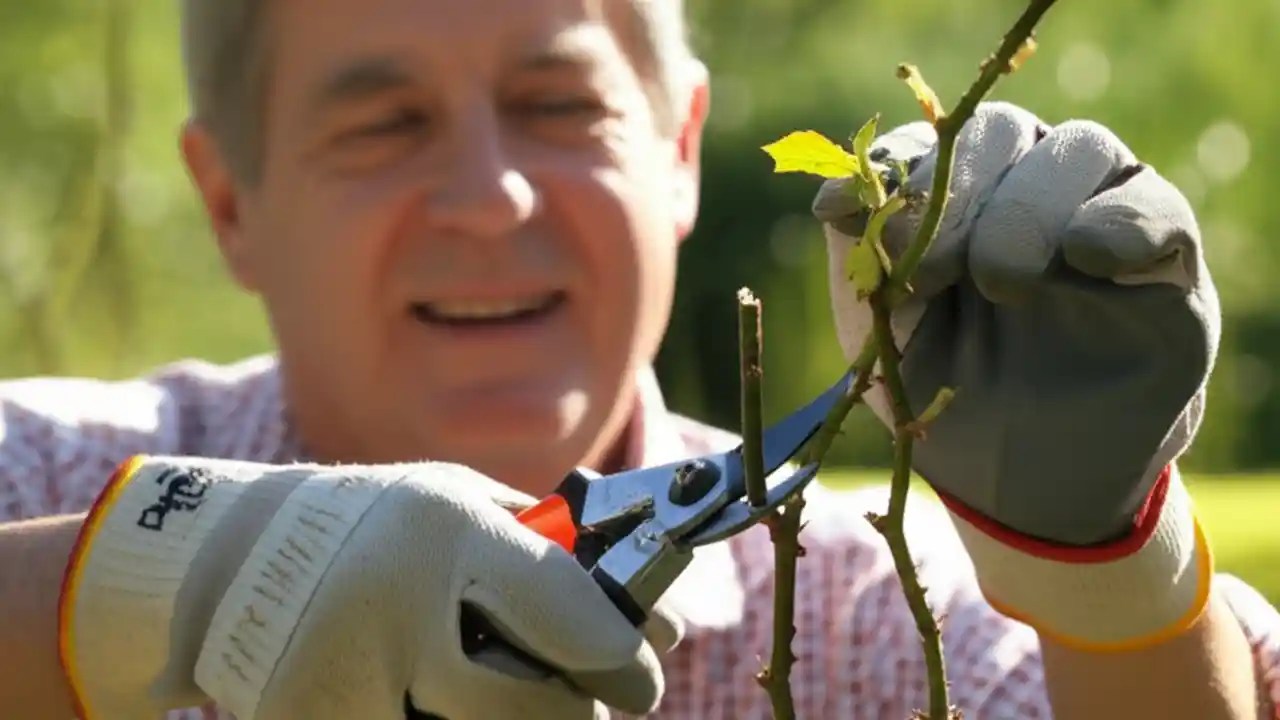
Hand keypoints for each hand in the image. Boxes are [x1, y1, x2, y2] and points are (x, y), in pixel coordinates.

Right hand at [59, 456, 680, 719]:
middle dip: (577, 713)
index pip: (568, 616)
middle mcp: (397, 609)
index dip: (623, 659)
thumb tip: (664, 628)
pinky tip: (435, 701)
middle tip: (581, 699)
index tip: (643, 673)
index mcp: (446, 535)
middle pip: (534, 711)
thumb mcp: (465, 507)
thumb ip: (558, 558)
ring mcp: (347, 682)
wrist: (232, 562)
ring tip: (498, 692)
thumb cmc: (379, 527)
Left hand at [813, 101, 1219, 649]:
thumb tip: (833, 195)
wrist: (1012, 480)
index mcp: (959, 189)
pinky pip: (1160, 211)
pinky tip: (1086, 258)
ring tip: (1000, 281)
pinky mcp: (1168, 263)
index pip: (932, 139)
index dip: (896, 171)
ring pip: (1081, 149)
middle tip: (929, 275)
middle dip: (958, 195)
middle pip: (1002, 132)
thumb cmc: (941, 389)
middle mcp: (1030, 182)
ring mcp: (1101, 212)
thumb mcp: (881, 324)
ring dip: (1028, 208)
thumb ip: (861, 252)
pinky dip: (1121, 224)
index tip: (857, 227)